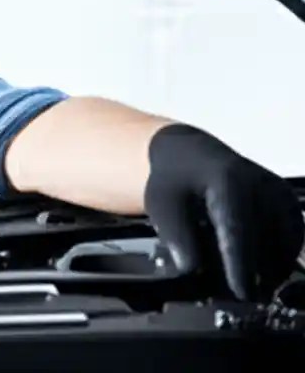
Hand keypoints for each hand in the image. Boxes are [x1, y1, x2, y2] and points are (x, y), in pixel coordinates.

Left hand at [144, 123, 303, 300]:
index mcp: (229, 182)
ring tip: (241, 283)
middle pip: (269, 243)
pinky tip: (257, 271)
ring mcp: (281, 196)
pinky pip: (291, 244)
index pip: (240, 230)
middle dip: (253, 275)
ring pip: (285, 248)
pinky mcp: (291, 206)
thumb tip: (193, 270)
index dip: (241, 264)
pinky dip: (277, 261)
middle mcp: (264, 187)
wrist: (192, 157)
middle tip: (233, 296)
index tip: (241, 293)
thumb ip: (177, 236)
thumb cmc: (175, 181)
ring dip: (267, 271)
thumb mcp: (162, 205)